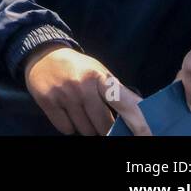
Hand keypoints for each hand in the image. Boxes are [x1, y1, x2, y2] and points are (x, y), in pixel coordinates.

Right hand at [23, 45, 148, 135]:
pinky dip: (69, 126)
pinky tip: (67, 112)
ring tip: (80, 111)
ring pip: (85, 130)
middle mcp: (82, 86)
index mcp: (100, 77)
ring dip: (86, 127)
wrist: (43, 54)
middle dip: (105, 128)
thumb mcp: (99, 73)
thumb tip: (140, 118)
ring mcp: (64, 95)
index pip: (125, 104)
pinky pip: (66, 129)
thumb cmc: (78, 67)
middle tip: (100, 119)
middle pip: (104, 126)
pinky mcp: (47, 102)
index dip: (139, 122)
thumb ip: (117, 93)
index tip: (148, 135)